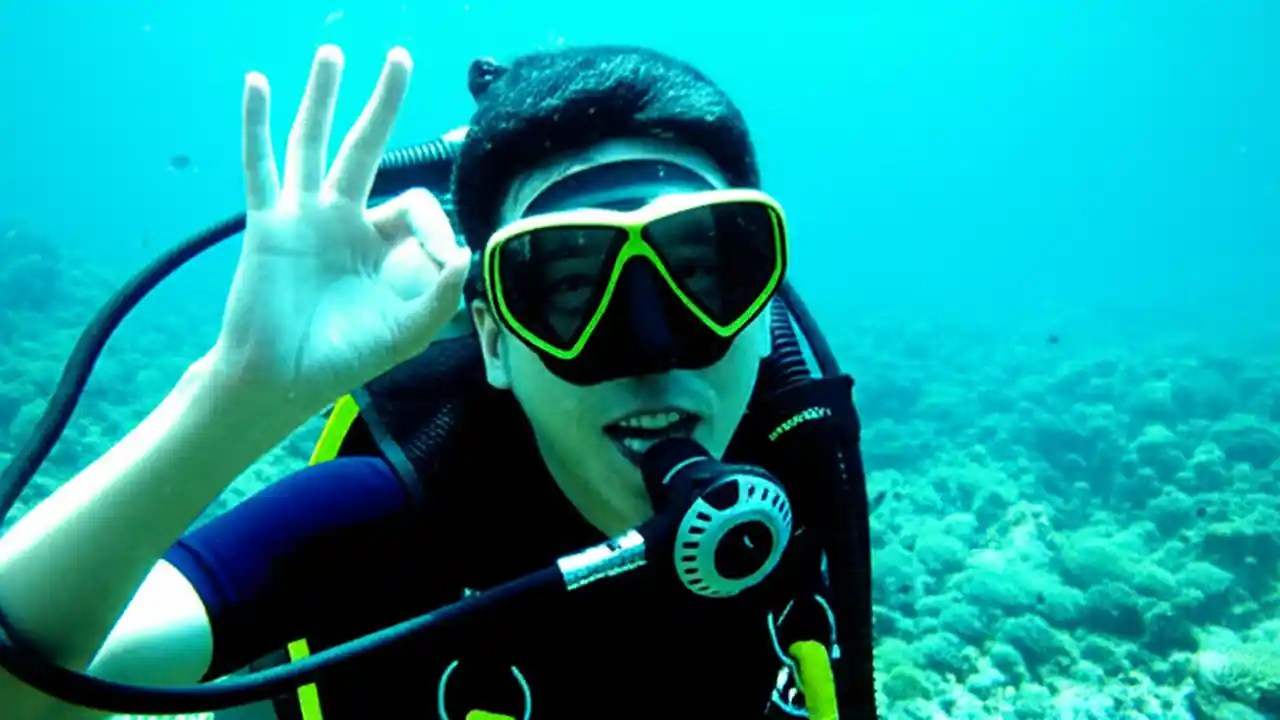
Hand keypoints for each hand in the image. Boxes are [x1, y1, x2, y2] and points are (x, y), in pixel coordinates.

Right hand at [210, 45, 470, 414]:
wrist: (282, 379)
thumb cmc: (343, 357)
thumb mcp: (405, 332)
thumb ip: (439, 298)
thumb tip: (465, 252)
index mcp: (381, 242)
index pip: (414, 204)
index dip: (435, 224)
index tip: (443, 258)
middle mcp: (343, 218)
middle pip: (367, 146)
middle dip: (384, 103)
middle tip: (400, 56)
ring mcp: (304, 216)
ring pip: (314, 143)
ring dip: (322, 97)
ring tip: (332, 53)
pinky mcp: (269, 223)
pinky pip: (262, 166)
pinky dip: (256, 124)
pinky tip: (258, 84)